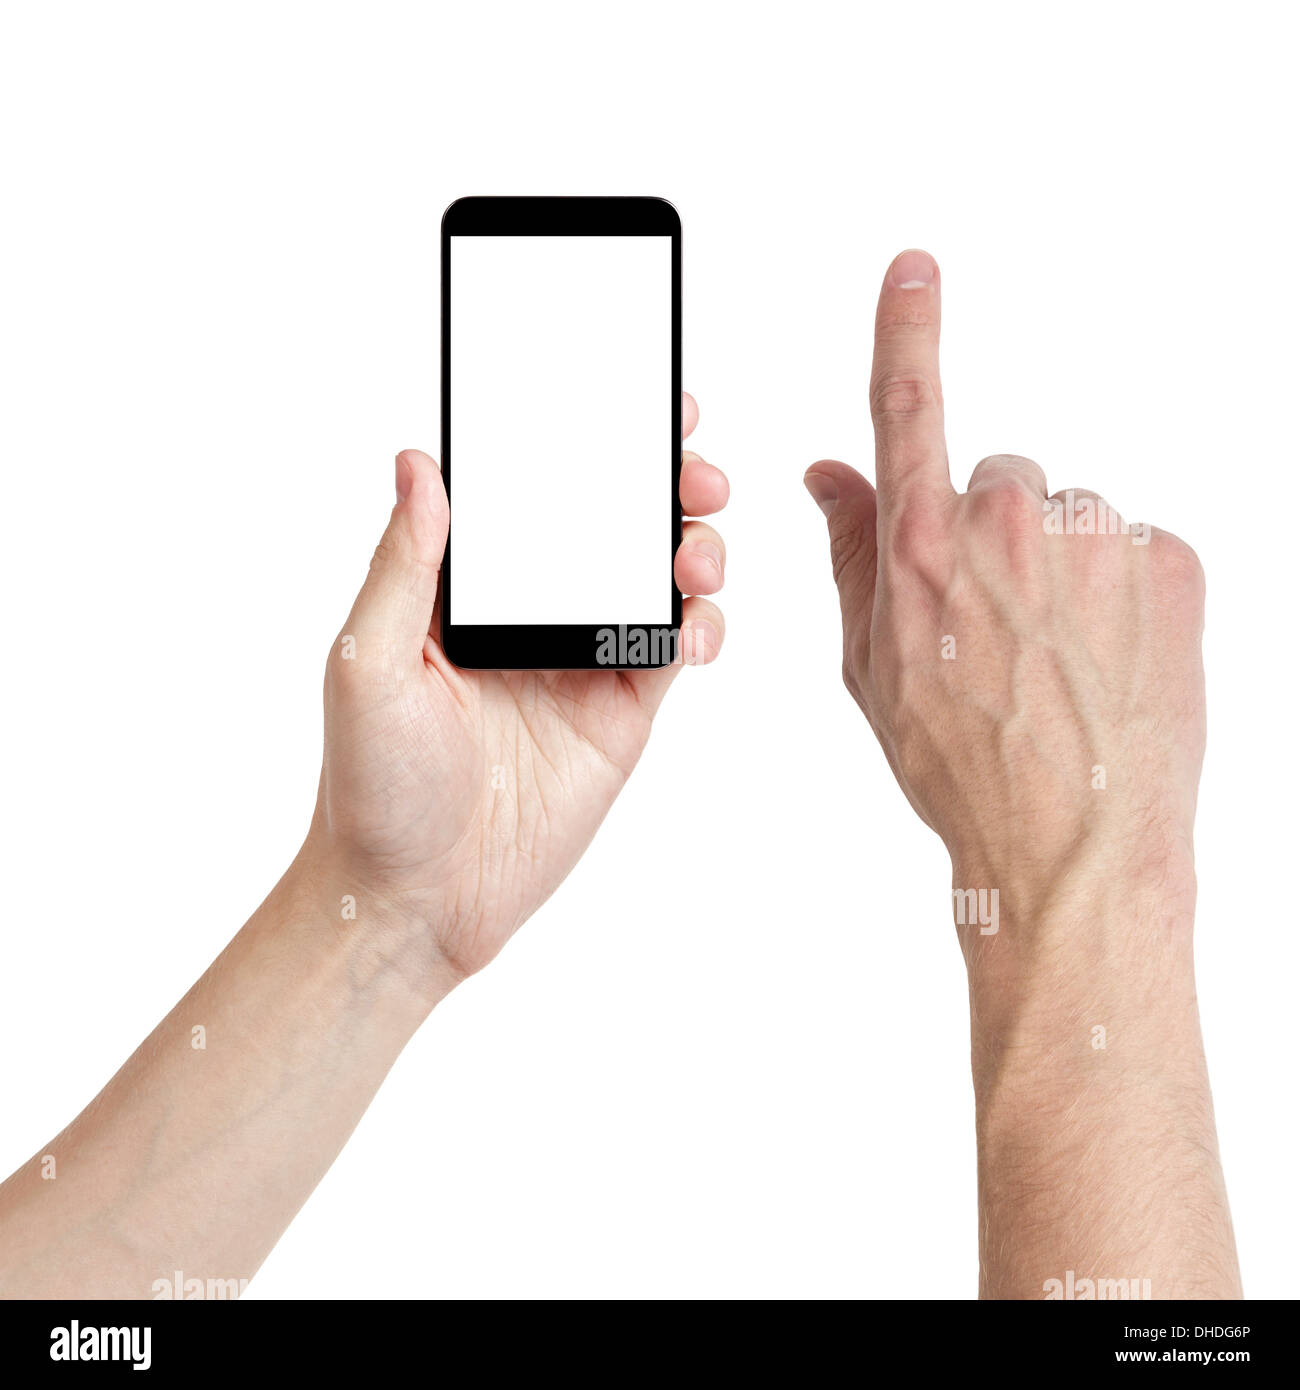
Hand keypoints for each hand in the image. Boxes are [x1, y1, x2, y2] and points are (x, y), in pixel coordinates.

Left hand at [307, 393, 727, 995]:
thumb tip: (421, 461)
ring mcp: (584, 655)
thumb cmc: (371, 785)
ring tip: (696, 560)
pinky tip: (695, 630)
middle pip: (614, 518)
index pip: (537, 488)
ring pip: (659, 572)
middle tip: (694, 473)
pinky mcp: (623, 711)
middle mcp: (534, 606)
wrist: (417, 899)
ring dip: (695, 548)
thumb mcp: (369, 663)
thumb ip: (404, 562)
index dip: (586, 436)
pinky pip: (678, 646)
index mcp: (471, 583)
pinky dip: (703, 625)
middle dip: (665, 481)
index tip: (633, 398)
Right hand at [805, 251, 1204, 971]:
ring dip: (1061, 569)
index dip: (907, 328)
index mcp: (925, 546)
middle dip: (996, 535)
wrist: (1072, 846)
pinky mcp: (1171, 563)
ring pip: (1069, 520)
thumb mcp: (872, 667)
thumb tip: (831, 478)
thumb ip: (852, 554)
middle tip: (999, 627)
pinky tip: (1105, 661)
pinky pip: (1132, 548)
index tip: (914, 269)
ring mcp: (1099, 539)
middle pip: (1002, 480)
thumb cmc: (962, 769)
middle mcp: (1012, 522)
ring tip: (1058, 658)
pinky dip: (1119, 592)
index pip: (909, 406)